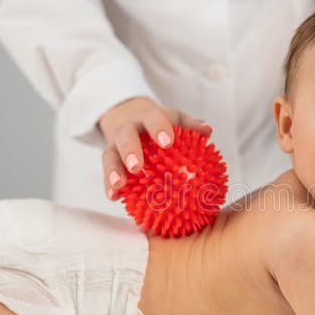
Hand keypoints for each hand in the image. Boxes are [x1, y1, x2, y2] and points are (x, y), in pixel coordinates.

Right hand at [98, 96, 212, 199]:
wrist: (131, 117)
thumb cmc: (162, 124)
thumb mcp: (176, 119)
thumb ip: (190, 125)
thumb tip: (207, 130)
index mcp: (148, 118)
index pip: (153, 119)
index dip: (159, 129)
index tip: (167, 142)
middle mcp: (129, 129)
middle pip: (126, 136)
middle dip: (130, 151)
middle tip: (137, 167)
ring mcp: (116, 144)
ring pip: (110, 155)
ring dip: (113, 170)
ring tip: (119, 185)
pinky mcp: (109, 159)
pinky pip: (107, 172)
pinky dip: (109, 185)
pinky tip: (114, 198)